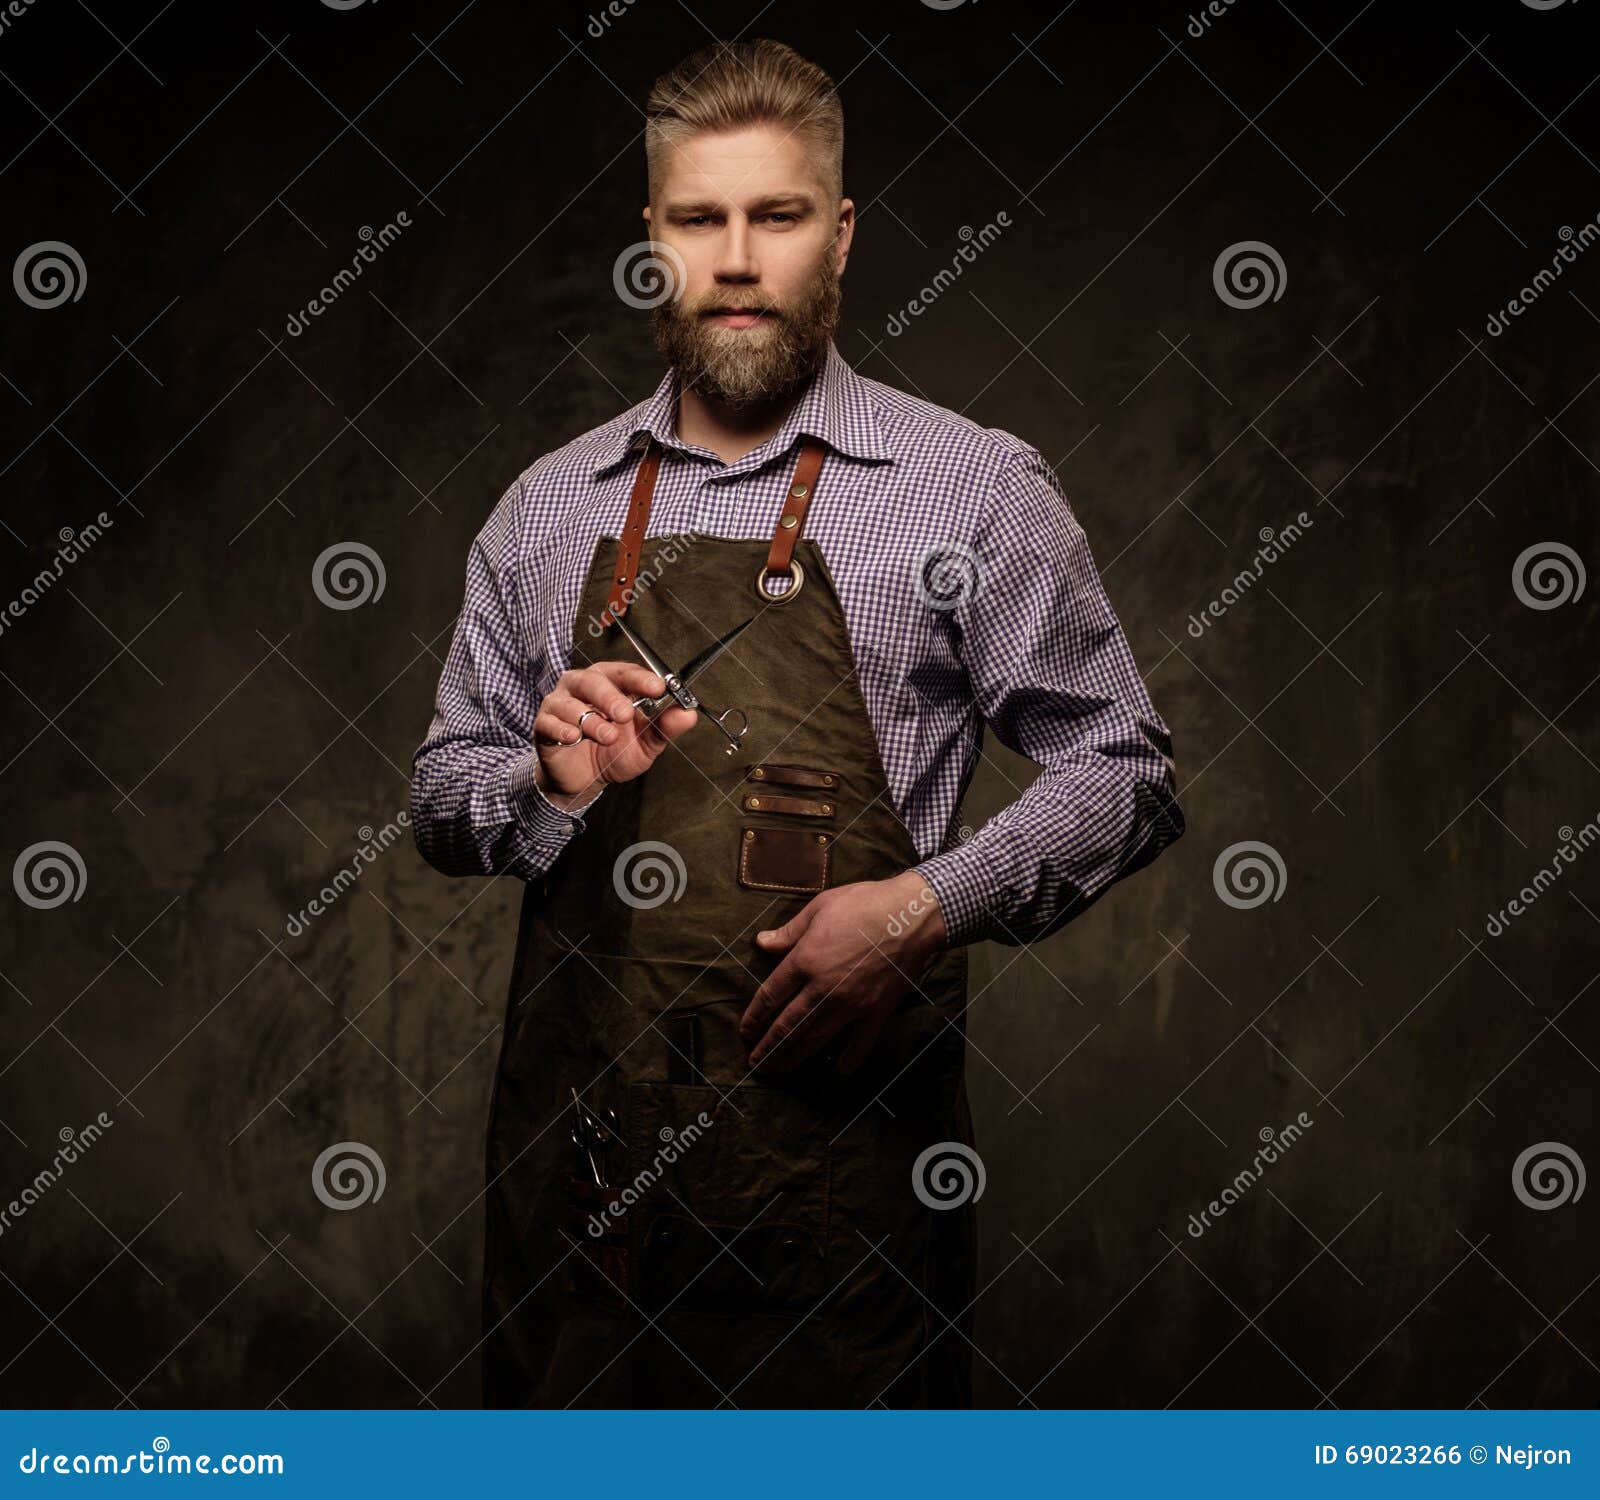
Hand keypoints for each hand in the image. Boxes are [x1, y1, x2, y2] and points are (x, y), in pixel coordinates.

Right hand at [534, 662, 695, 799]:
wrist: (584, 779)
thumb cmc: (615, 751)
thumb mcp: (646, 743)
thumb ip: (665, 728)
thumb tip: (689, 714)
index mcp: (611, 683)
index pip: (626, 672)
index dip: (641, 678)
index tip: (658, 687)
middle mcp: (582, 686)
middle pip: (594, 680)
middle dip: (611, 696)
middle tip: (625, 714)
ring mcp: (560, 703)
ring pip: (571, 702)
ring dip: (591, 720)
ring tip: (607, 736)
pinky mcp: (543, 725)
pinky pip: (549, 722)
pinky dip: (562, 729)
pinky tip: (574, 738)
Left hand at [739, 870, 948, 1074]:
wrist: (911, 916)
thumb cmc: (865, 904)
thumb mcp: (819, 907)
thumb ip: (789, 932)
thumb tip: (762, 942)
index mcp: (805, 960)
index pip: (770, 996)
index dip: (754, 1017)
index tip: (746, 1031)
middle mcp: (823, 988)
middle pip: (788, 1026)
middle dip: (769, 1048)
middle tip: (755, 1064)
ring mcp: (851, 1003)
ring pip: (816, 1038)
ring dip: (795, 1057)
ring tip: (781, 1070)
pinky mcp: (877, 1010)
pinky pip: (860, 1042)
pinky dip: (849, 1058)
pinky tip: (839, 1070)